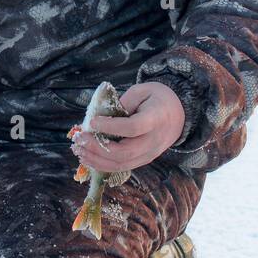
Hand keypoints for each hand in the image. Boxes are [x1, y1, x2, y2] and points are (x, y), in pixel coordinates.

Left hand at [70, 82, 185, 173]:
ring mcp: (150, 154)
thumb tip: (99, 117)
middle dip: (98, 148)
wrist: (179, 114)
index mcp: (156, 119)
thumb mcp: (142, 91)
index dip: (111, 127)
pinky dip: (103, 164)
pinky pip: (122, 167)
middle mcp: (154, 141)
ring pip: (121, 164)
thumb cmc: (157, 98)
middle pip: (125, 153)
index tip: (92, 122)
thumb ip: (122, 102)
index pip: (132, 128)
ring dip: (96, 160)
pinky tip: (88, 157)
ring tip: (78, 150)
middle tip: (79, 139)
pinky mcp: (144, 160)